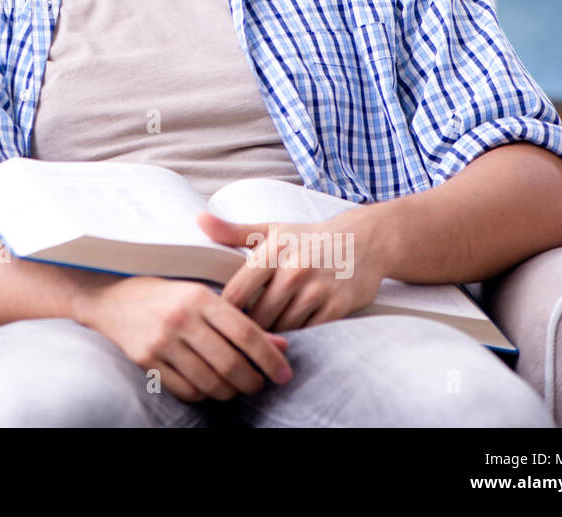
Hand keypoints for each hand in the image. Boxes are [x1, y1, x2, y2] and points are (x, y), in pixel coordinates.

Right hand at [76, 275, 292, 403]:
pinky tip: (207, 386)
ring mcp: (161, 342)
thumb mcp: (202, 296)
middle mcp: (180, 319)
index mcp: (199, 297)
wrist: (110, 297)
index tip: (284, 374)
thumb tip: (281, 347)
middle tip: (259, 384)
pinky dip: (203, 395)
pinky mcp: (146, 361)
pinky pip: (186, 391)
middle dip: (252, 382)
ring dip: (230, 392)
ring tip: (235, 388)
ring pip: (210, 383)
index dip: (270, 358)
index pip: (245, 334)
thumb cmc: (165, 295)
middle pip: (230, 364)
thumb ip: (241, 320)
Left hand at [197, 207, 388, 332]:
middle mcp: (295, 269)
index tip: (218, 321)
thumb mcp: (272, 230)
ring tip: (260, 342)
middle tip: (238, 339)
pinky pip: (309, 333)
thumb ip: (233, 231)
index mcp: (273, 250)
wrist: (363, 241)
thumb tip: (199, 220)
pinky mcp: (338, 306)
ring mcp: (318, 289)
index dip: (225, 312)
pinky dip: (298, 338)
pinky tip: (289, 337)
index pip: (237, 292)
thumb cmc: (308, 237)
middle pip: (259, 316)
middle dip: (248, 328)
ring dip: (272, 336)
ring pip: (283, 327)